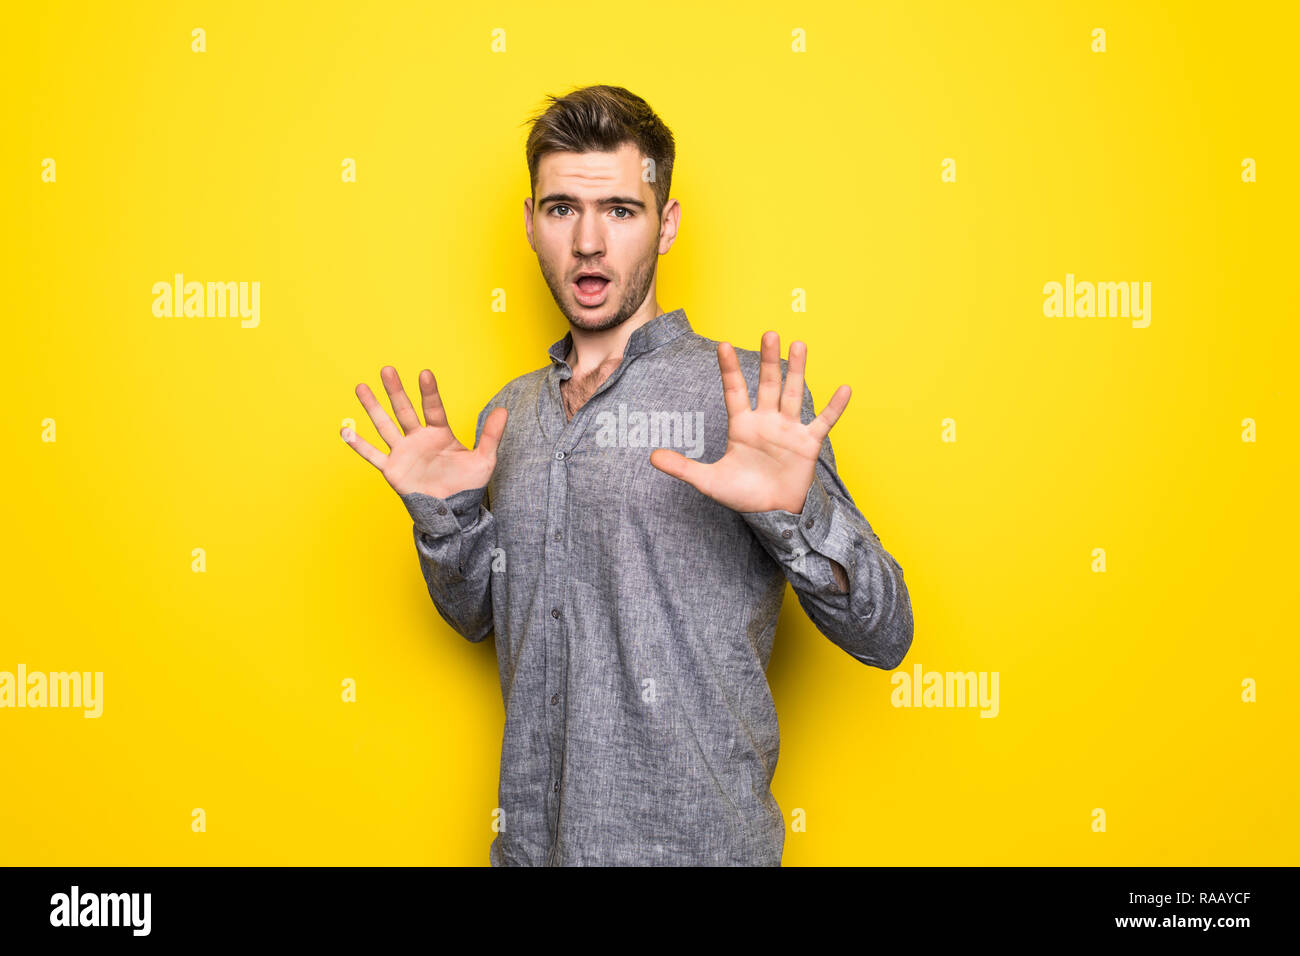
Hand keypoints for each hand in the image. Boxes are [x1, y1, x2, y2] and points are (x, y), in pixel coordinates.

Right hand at [342, 366, 506, 497]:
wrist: (453, 511)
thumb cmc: (467, 484)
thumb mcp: (484, 460)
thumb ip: (492, 436)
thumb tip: (504, 410)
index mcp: (439, 433)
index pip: (433, 408)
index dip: (429, 392)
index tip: (425, 374)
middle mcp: (419, 438)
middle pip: (405, 410)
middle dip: (396, 391)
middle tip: (387, 369)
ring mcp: (404, 452)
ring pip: (385, 426)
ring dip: (373, 408)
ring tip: (361, 387)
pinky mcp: (393, 469)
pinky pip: (373, 455)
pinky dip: (359, 445)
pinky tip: (345, 430)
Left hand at [649, 332, 849, 513]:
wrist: (772, 514)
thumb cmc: (742, 495)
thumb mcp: (709, 481)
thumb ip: (683, 467)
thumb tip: (651, 457)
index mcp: (743, 426)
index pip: (735, 390)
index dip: (730, 369)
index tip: (722, 344)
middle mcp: (767, 421)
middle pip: (768, 384)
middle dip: (768, 359)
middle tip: (769, 333)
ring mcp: (789, 430)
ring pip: (793, 394)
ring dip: (797, 370)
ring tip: (799, 345)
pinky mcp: (808, 444)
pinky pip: (824, 422)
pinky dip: (835, 407)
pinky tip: (844, 388)